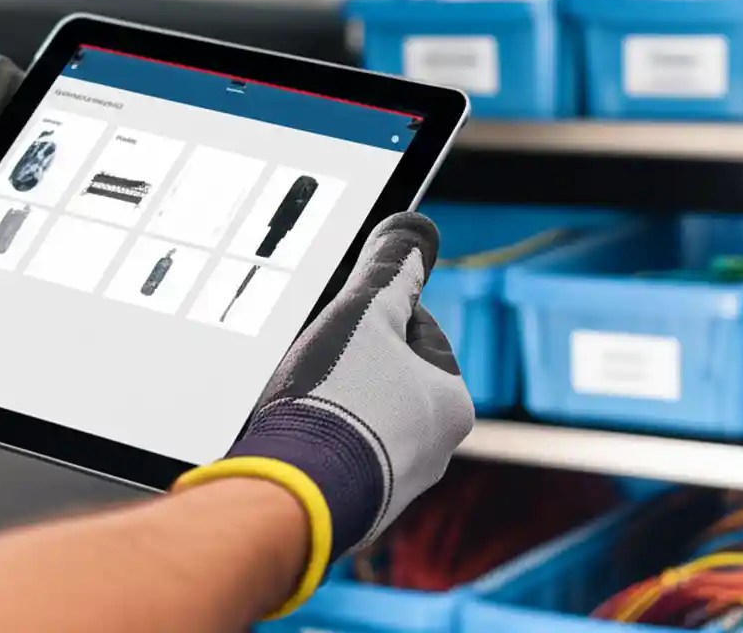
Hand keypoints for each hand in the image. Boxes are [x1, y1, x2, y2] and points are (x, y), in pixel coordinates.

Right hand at [174, 211, 474, 617]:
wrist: (294, 494)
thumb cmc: (338, 399)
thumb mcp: (364, 315)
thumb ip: (391, 272)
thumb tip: (415, 230)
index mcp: (451, 404)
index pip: (418, 334)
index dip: (376, 316)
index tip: (345, 321)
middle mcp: (433, 453)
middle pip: (388, 381)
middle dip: (352, 367)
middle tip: (316, 362)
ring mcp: (392, 487)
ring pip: (360, 423)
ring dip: (331, 408)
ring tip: (299, 402)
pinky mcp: (353, 510)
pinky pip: (335, 461)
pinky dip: (316, 445)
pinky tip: (291, 438)